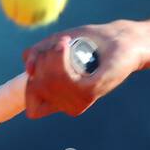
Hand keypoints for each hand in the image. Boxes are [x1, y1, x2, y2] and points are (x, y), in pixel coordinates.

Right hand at [21, 20, 143, 117]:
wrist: (121, 38)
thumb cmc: (90, 42)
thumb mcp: (55, 44)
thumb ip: (36, 55)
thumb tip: (28, 70)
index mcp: (61, 99)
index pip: (33, 110)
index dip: (29, 88)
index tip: (38, 66)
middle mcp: (70, 104)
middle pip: (36, 89)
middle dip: (40, 61)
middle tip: (57, 44)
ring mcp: (81, 99)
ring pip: (47, 83)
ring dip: (50, 56)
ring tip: (65, 42)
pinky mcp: (91, 90)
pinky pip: (62, 79)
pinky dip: (59, 57)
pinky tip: (67, 43)